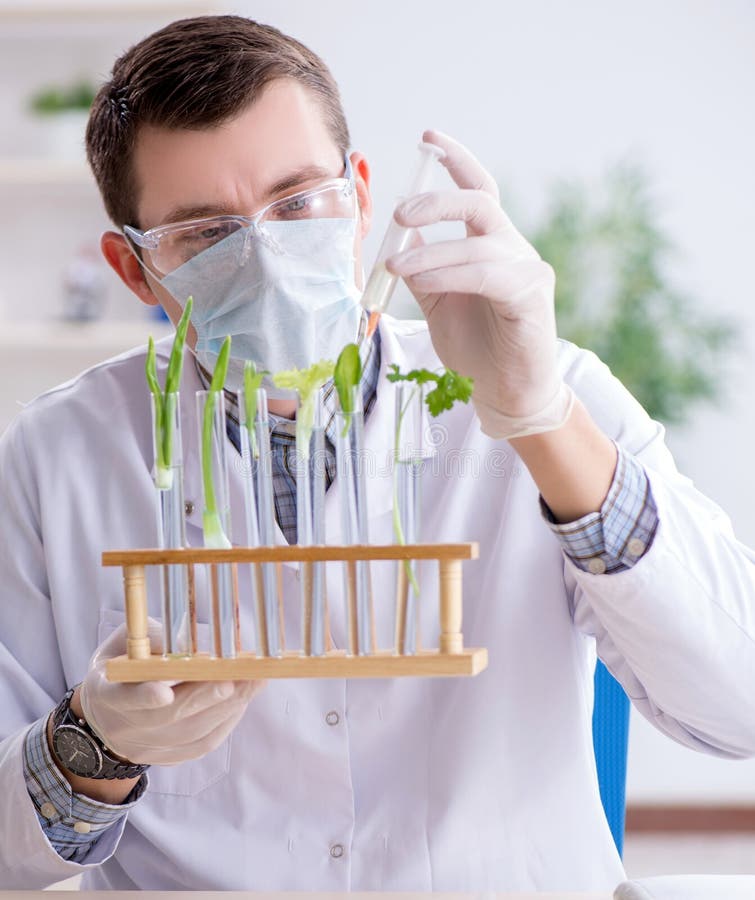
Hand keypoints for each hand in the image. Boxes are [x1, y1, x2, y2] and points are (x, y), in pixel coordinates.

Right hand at [80, 621, 262, 765]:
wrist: (107, 712)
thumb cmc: (124, 664)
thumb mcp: (127, 642)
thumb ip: (155, 640)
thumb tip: (190, 641)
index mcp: (105, 693)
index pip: (124, 699)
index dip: (144, 697)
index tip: (166, 692)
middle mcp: (124, 727)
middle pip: (168, 718)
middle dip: (205, 697)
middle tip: (239, 676)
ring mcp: (146, 748)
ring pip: (191, 734)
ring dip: (227, 707)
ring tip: (254, 682)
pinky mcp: (168, 757)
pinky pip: (201, 745)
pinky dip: (226, 722)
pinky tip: (243, 700)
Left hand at [386, 129, 572, 438]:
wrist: (504, 392)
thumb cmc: (476, 346)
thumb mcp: (438, 299)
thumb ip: (423, 264)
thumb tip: (399, 230)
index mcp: (492, 244)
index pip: (478, 190)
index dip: (456, 160)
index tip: (429, 138)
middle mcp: (513, 249)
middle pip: (480, 203)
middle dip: (437, 200)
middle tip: (399, 213)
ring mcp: (527, 271)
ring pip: (477, 243)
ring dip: (431, 250)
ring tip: (397, 266)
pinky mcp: (532, 297)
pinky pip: (487, 275)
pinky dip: (449, 274)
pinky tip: (421, 280)